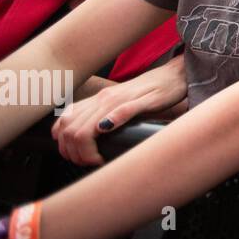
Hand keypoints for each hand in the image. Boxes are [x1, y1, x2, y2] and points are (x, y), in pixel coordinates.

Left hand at [51, 57, 187, 165]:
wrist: (174, 75)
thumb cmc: (148, 93)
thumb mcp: (118, 104)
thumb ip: (98, 115)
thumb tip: (76, 136)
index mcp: (97, 100)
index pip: (63, 123)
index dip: (63, 145)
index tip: (76, 156)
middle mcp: (105, 98)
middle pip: (72, 129)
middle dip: (73, 153)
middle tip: (86, 162)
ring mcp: (123, 99)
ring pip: (90, 126)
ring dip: (86, 149)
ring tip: (96, 159)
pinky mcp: (144, 100)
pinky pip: (123, 110)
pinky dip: (111, 124)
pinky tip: (108, 134)